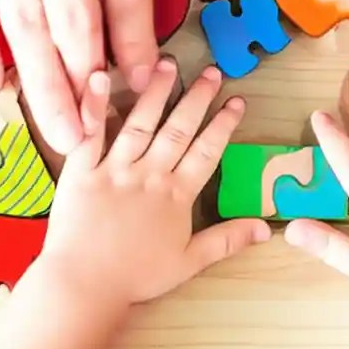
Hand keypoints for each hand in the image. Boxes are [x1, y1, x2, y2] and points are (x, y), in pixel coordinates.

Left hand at [38, 60, 270, 305]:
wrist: (84, 285)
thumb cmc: (135, 278)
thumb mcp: (189, 263)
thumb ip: (227, 240)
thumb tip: (266, 228)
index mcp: (176, 196)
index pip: (207, 152)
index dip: (223, 125)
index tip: (237, 101)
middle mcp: (149, 175)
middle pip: (179, 129)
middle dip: (198, 98)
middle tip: (213, 72)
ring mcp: (114, 170)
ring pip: (140, 122)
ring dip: (157, 92)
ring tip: (169, 63)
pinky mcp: (81, 171)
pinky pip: (90, 134)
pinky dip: (95, 105)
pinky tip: (100, 77)